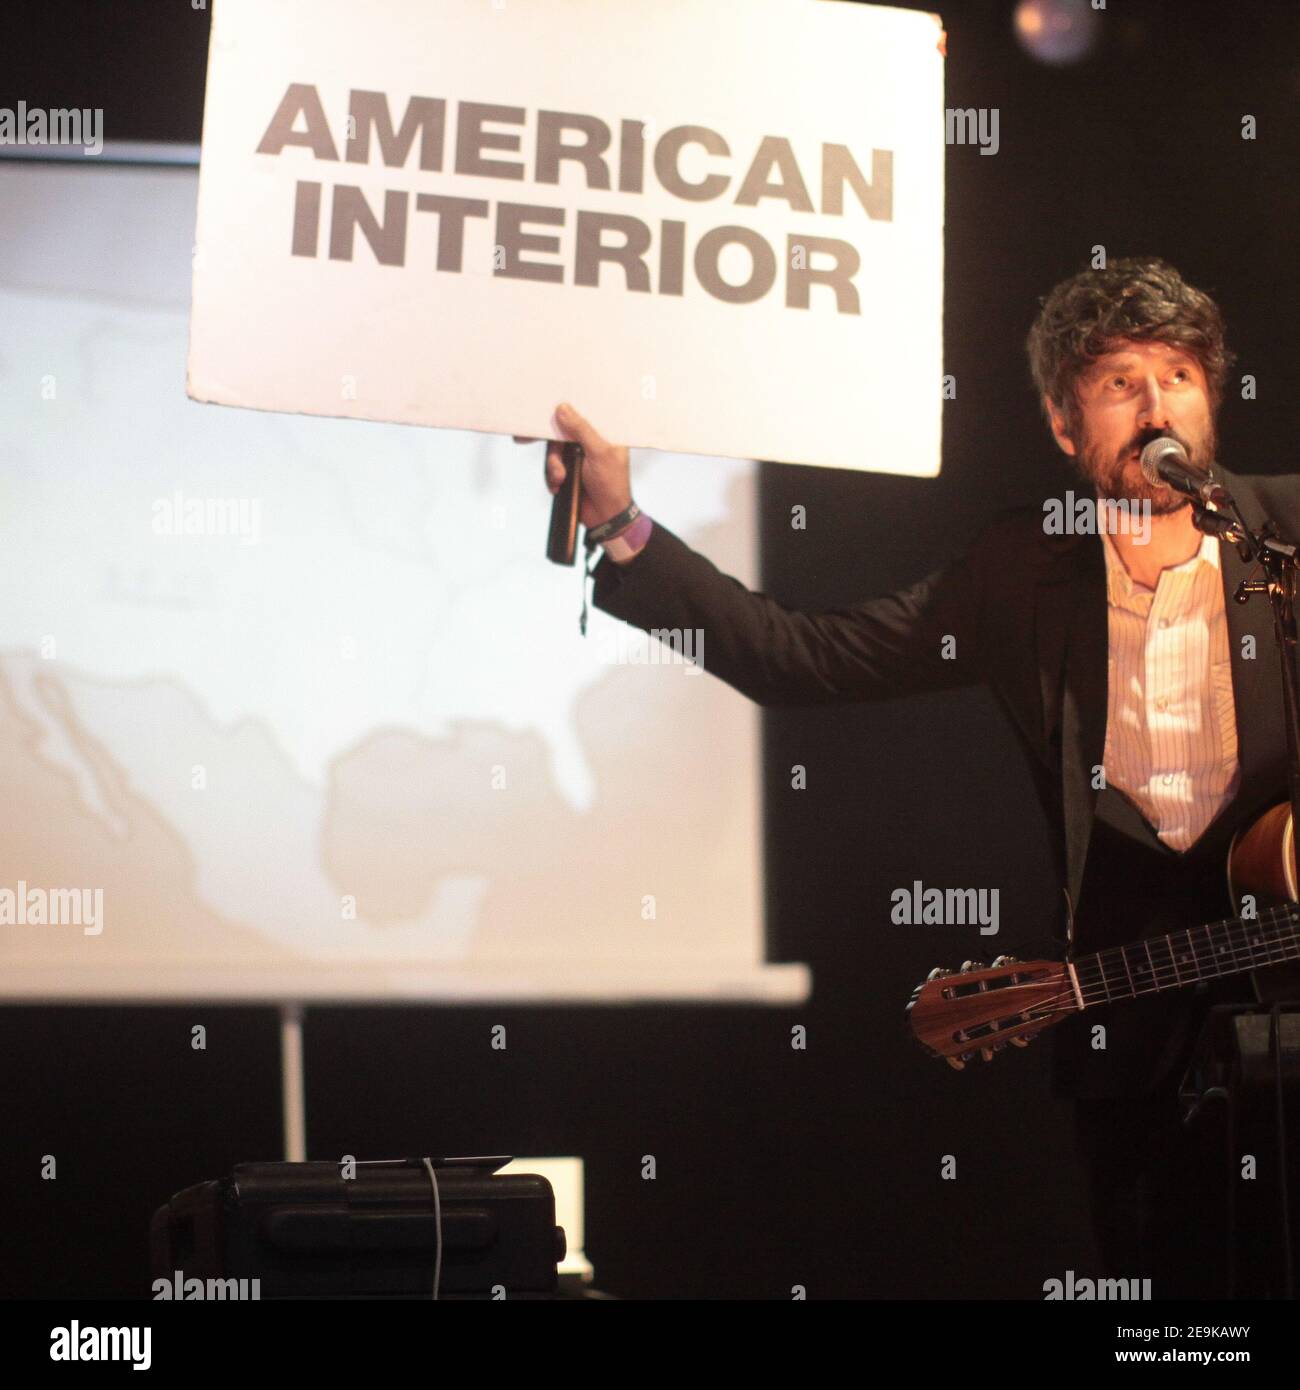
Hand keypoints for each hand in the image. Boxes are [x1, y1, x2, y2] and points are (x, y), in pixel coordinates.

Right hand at [514, 403, 632, 529]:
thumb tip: (562, 408)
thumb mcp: (599, 453)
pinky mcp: (568, 471)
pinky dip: (552, 477)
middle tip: (521, 439)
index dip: (559, 412)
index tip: (538, 410)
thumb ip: (581, 430)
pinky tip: (559, 487)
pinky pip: (551, 468)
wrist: (606, 518)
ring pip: (553, 452)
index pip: (579, 414)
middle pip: (559, 433)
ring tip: (561, 479)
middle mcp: (588, 441)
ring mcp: (577, 456)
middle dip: (551, 447)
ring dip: (553, 466)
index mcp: (602, 432)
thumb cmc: (612, 484)